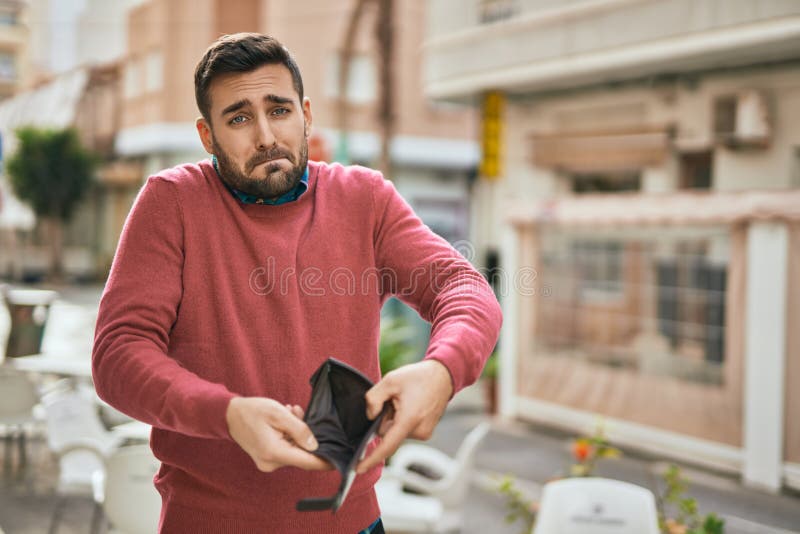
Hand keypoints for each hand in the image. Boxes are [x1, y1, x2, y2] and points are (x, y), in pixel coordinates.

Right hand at [226, 397, 331, 471]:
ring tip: (290, 412)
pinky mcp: (267, 459)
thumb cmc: (253, 411)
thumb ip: (300, 430)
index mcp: (274, 453)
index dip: (325, 461)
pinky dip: (289, 436)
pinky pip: (285, 449)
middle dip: (306, 436)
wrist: (229, 415)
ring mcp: (268, 463)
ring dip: (297, 433)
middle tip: (299, 413)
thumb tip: (315, 445)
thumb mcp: (279, 414)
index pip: (307, 462)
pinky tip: (285, 420)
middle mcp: (271, 463)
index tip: (339, 459)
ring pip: (294, 450)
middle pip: (301, 454)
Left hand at [356, 359, 452, 473]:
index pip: (387, 446)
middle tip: (392, 400)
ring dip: (394, 420)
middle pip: (388, 434)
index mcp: (409, 420)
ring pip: (396, 432)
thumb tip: (370, 416)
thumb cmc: (417, 377)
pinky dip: (402, 421)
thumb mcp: (390, 380)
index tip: (358, 468)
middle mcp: (418, 431)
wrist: (442, 376)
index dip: (371, 459)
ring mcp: (424, 433)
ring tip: (404, 401)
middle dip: (384, 420)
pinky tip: (409, 405)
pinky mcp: (426, 432)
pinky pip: (405, 431)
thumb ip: (373, 398)